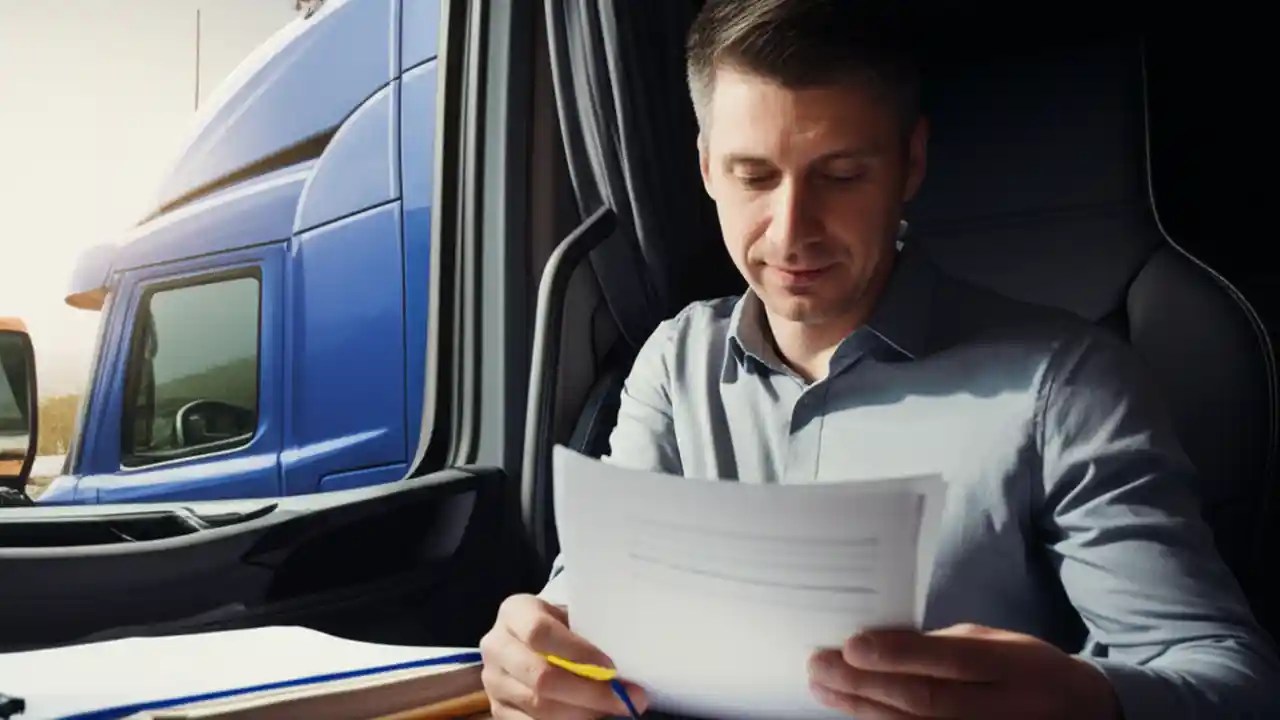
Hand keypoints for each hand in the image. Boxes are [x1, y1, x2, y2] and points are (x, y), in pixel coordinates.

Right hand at [479, 594, 648, 718]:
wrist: (527, 640)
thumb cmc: (560, 625)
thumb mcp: (570, 616)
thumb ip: (590, 635)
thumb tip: (626, 674)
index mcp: (514, 612)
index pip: (540, 632)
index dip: (577, 652)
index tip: (611, 667)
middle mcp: (496, 647)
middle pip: (541, 678)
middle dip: (589, 693)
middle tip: (626, 700)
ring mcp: (493, 683)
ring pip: (539, 708)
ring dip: (583, 714)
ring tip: (612, 709)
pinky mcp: (498, 711)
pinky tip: (589, 718)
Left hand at [807, 623, 1120, 718]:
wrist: (1080, 714)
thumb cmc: (1025, 668)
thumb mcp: (996, 642)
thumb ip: (945, 645)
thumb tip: (881, 642)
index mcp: (1009, 666)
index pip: (948, 662)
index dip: (897, 656)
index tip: (850, 645)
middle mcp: (1000, 708)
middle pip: (924, 701)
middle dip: (865, 684)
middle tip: (819, 667)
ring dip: (863, 710)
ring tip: (824, 690)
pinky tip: (854, 713)